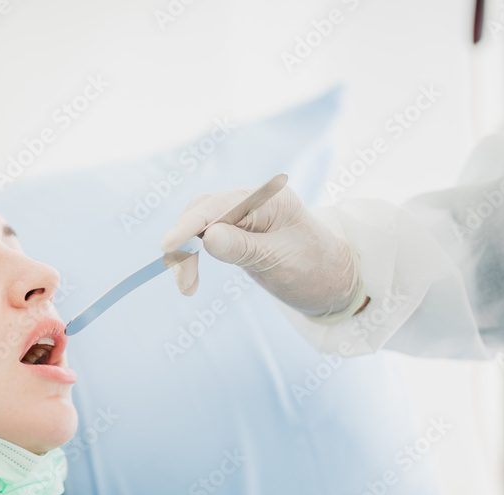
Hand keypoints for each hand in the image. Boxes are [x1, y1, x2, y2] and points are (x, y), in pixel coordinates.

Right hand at [159, 184, 368, 321]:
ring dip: (187, 254)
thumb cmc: (316, 271)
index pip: (219, 206)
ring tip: (186, 287)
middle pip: (203, 210)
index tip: (169, 247)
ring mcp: (244, 216)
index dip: (190, 225)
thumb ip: (243, 248)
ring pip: (199, 225)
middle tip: (181, 280)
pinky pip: (205, 237)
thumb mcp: (280, 262)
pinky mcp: (237, 232)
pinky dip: (194, 257)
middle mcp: (253, 201)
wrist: (334, 284)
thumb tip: (207, 237)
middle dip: (185, 242)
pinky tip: (190, 278)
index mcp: (269, 199)